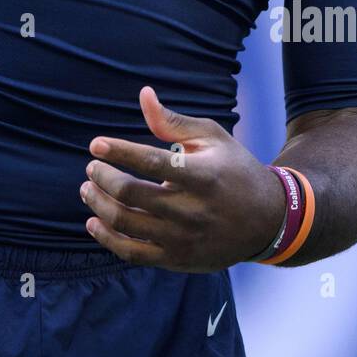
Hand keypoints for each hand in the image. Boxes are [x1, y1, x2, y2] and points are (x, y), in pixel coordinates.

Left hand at [80, 86, 285, 271]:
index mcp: (203, 175)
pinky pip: (133, 253)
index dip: (119, 152)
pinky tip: (94, 222)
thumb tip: (143, 95)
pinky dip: (107, 238)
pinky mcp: (178, 260)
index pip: (152, 162)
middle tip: (92, 167)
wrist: (268, 221)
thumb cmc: (234, 170)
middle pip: (132, 194)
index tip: (96, 144)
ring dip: (98, 204)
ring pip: (126, 224)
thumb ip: (173, 121)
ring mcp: (184, 239)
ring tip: (88, 189)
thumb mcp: (213, 137)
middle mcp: (193, 210)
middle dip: (103, 177)